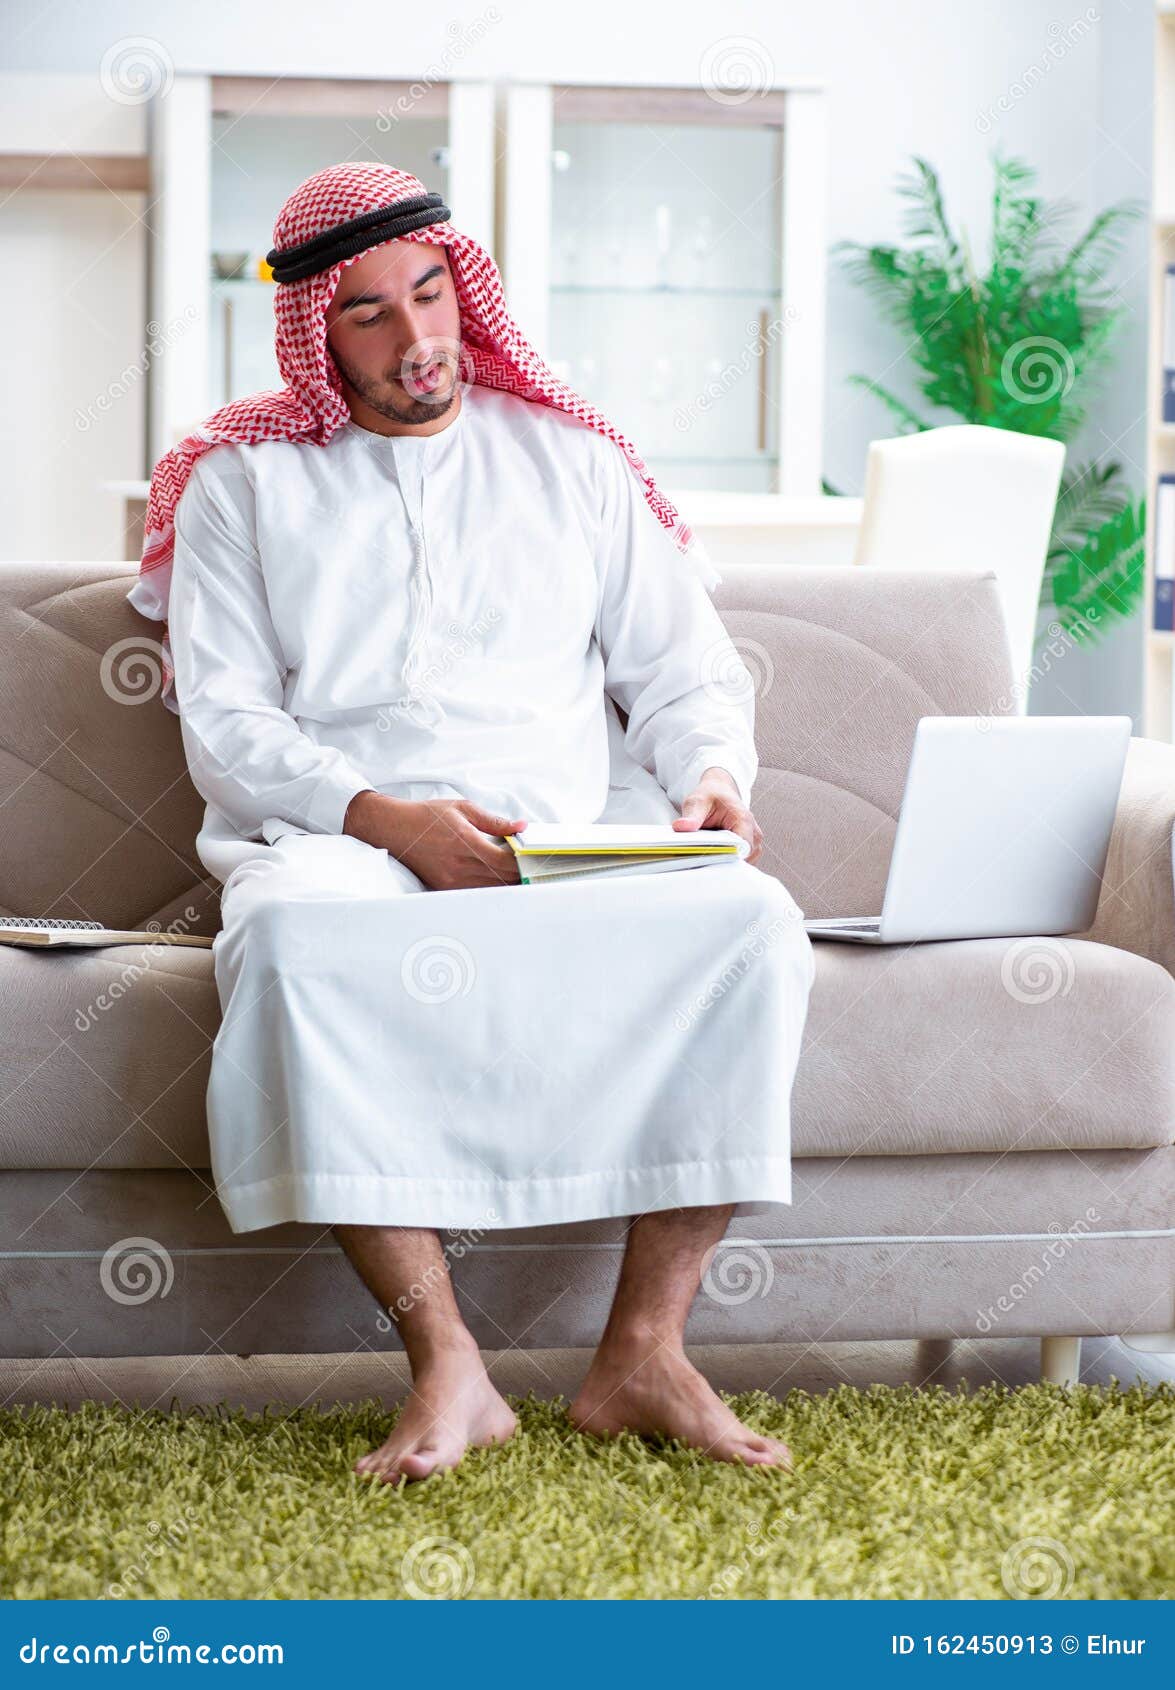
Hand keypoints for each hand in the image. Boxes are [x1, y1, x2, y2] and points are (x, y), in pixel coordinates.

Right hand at [343, 790, 525, 889]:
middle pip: (502, 879)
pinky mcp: (444, 887)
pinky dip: (490, 887)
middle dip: (520, 874)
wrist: (393, 828)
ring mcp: (451, 881)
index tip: (534, 858)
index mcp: (466, 843)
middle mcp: (459, 866)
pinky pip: (475, 893)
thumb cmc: (427, 816)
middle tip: (534, 868)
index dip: (523, 862)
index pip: (505, 862)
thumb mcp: (462, 809)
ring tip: (520, 874)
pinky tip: (497, 879)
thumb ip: (494, 821)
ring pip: (491, 889)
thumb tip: (520, 826)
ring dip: (507, 883)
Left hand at [673, 766, 761, 864]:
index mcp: (743, 820)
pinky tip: (712, 858)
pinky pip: (739, 863)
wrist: (719, 791)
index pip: (741, 849)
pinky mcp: (747, 849)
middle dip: (721, 863)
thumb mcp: (697, 801)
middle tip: (700, 861)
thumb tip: (681, 827)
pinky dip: (725, 863)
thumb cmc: (711, 795)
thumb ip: (691, 816)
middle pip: (742, 860)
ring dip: (723, 863)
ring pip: (741, 864)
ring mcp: (753, 843)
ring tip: (705, 857)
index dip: (724, 858)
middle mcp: (753, 834)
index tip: (706, 860)